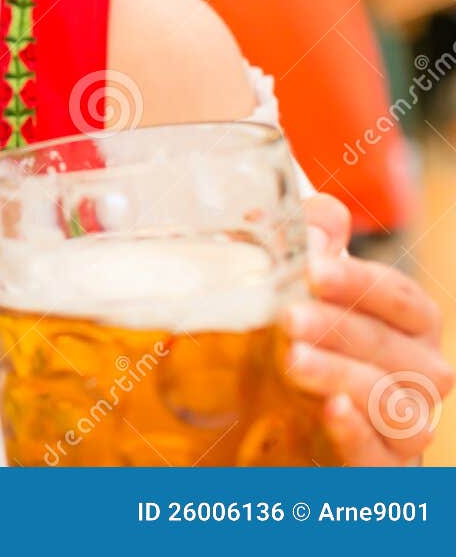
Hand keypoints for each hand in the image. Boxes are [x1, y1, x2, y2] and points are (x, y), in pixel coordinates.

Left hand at [282, 194, 451, 463]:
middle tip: (289, 317)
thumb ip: (314, 246)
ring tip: (293, 360)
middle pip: (398, 352)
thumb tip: (321, 212)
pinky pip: (384, 458)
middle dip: (344, 330)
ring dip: (346, 377)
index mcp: (407, 329)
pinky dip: (360, 434)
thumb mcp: (297, 291)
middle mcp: (416, 377)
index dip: (364, 284)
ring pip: (396, 405)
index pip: (405, 302)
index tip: (314, 268)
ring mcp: (400, 428)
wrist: (267, 426)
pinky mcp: (375, 470)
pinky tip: (329, 410)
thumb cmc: (299, 345)